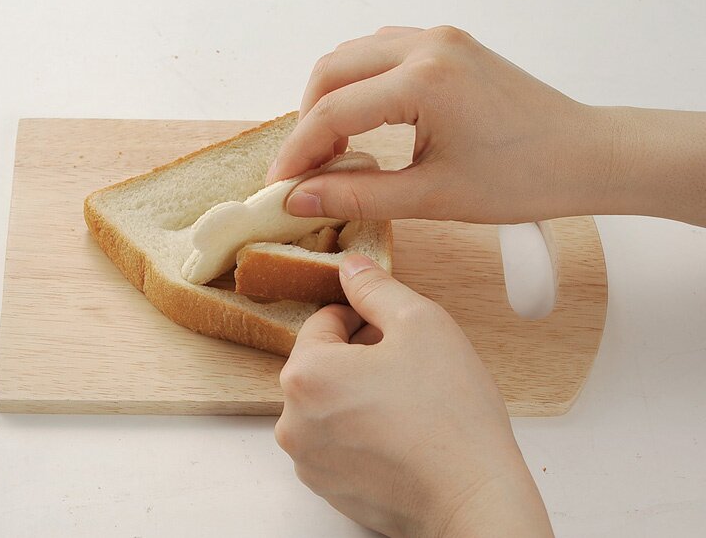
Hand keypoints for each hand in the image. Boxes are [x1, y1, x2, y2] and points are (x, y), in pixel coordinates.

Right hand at [267, 25, 616, 223]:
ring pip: (353, 56)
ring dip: (331, 99)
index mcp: (424, 80)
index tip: (280, 185)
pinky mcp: (449, 45)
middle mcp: (428, 45)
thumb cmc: (525, 178)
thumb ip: (358, 196)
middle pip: (332, 71)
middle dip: (307, 121)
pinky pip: (383, 53)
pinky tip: (362, 122)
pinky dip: (359, 85)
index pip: (333, 112)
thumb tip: (301, 198)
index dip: (298, 152)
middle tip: (304, 170)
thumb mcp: (432, 196)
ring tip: (331, 151)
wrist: (586, 156)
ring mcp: (440, 39)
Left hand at [275, 254, 553, 536]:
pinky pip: (339, 441)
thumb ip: (376, 288)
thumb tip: (350, 267)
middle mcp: (292, 422)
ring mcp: (309, 461)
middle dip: (361, 355)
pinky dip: (363, 430)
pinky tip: (404, 433)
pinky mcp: (329, 489)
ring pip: (331, 403)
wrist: (474, 499)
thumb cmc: (450, 413)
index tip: (395, 328)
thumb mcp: (420, 323)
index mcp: (304, 374)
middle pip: (323, 364)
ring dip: (361, 392)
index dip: (364, 316)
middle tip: (410, 363)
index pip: (325, 321)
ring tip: (410, 401)